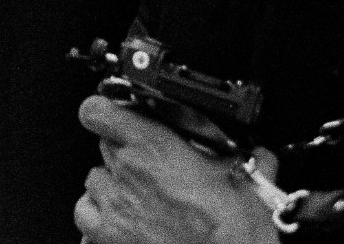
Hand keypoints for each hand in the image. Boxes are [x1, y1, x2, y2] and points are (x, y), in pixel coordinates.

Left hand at [76, 96, 278, 243]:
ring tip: (143, 199)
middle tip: (154, 168)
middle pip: (104, 145)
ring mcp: (113, 205)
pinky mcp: (106, 236)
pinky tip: (123, 220)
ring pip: (95, 179)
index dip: (105, 111)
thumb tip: (257, 154)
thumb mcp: (247, 179)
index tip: (116, 115)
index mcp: (153, 146)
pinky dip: (99, 214)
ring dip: (113, 185)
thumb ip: (241, 156)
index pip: (100, 111)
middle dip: (125, 152)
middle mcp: (126, 171)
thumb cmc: (234, 233)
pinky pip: (86, 214)